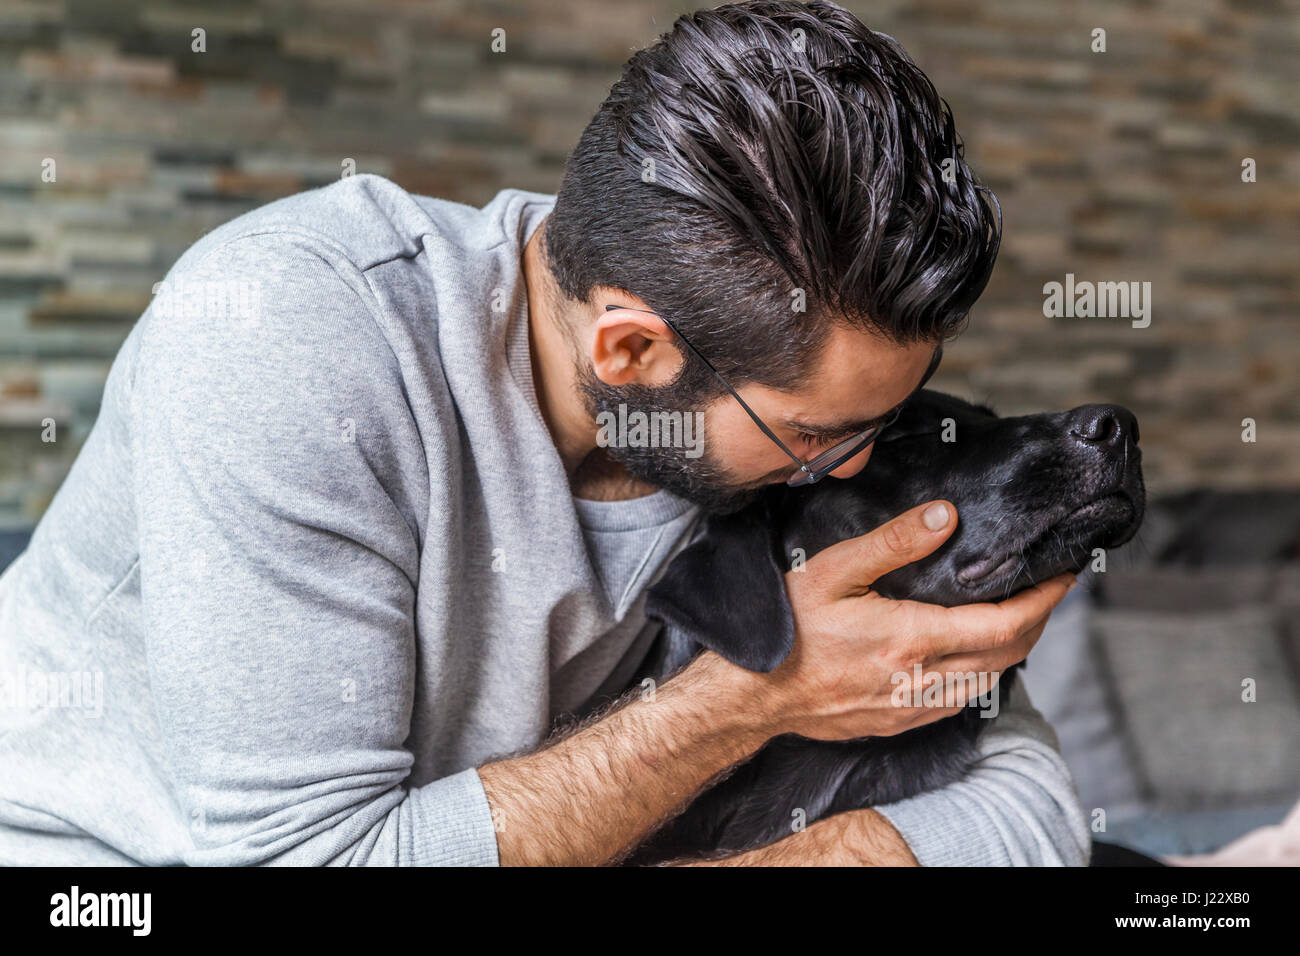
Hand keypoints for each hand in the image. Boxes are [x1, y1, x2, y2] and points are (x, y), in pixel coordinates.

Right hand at [750, 500, 1074, 741]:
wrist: (752, 696)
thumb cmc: (787, 630)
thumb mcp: (831, 571)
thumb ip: (892, 543)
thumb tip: (946, 516)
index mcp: (911, 638)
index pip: (1004, 625)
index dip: (1043, 601)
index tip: (1063, 576)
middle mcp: (921, 679)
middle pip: (1008, 656)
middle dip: (1038, 621)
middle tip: (1049, 589)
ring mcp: (912, 706)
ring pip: (989, 682)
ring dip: (1014, 650)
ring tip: (1020, 616)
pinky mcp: (898, 721)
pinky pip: (960, 701)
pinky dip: (982, 674)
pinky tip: (973, 654)